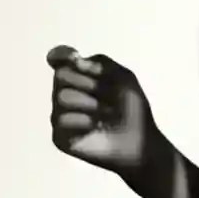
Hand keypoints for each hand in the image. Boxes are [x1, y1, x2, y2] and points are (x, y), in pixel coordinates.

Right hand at [46, 44, 156, 178]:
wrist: (138, 142)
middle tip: (108, 97)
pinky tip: (95, 128)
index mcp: (79, 78)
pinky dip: (82, 121)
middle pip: (61, 75)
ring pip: (61, 97)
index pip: (60, 60)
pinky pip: (61, 119)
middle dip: (87, 83)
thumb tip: (75, 60)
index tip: (74, 56)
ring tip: (107, 114)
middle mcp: (65, 94)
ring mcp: (61, 115)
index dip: (62, 55)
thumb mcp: (124, 77)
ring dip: (89, 104)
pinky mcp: (59, 136)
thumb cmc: (133, 109)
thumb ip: (101, 62)